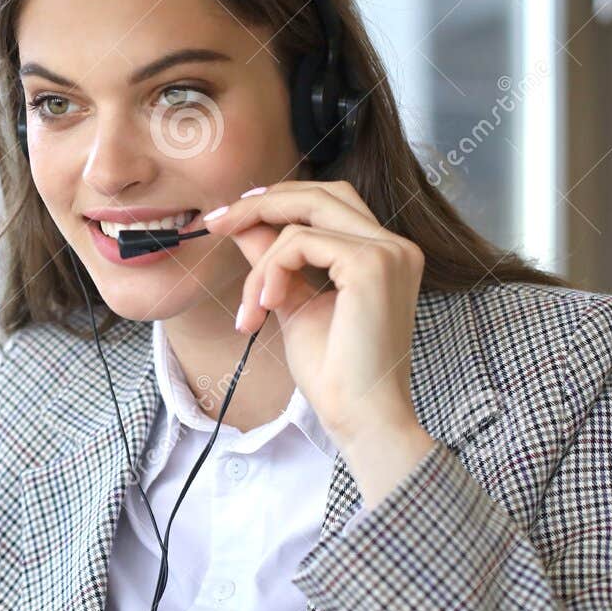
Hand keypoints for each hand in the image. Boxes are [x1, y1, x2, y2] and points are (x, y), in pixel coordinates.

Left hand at [201, 180, 432, 497]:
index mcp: (384, 254)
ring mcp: (387, 252)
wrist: (360, 417)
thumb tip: (243, 224)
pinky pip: (298, 243)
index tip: (231, 217)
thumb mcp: (293, 303)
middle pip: (320, 193)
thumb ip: (274, 260)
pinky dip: (270, 272)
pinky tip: (265, 308)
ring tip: (250, 309)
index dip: (279, 202)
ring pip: (302, 219)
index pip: (329, 202)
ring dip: (260, 262)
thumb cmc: (334, 373)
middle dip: (261, 204)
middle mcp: (395, 246)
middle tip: (215, 223)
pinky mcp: (369, 264)